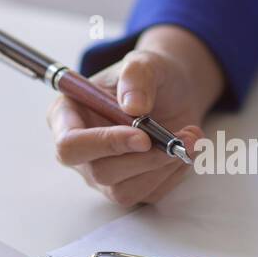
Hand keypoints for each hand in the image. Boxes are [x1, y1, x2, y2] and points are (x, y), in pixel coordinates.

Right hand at [48, 25, 224, 204]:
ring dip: (163, 167)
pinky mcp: (130, 186)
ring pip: (125, 191)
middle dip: (144, 159)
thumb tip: (133, 107)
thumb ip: (136, 76)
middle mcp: (81, 151)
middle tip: (178, 138)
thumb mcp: (145, 62)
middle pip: (100, 173)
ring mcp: (103, 173)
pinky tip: (185, 148)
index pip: (70, 145)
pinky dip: (174, 173)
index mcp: (68, 116)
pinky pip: (149, 194)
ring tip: (190, 137)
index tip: (142, 136)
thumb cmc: (150, 75)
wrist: (175, 91)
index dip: (104, 144)